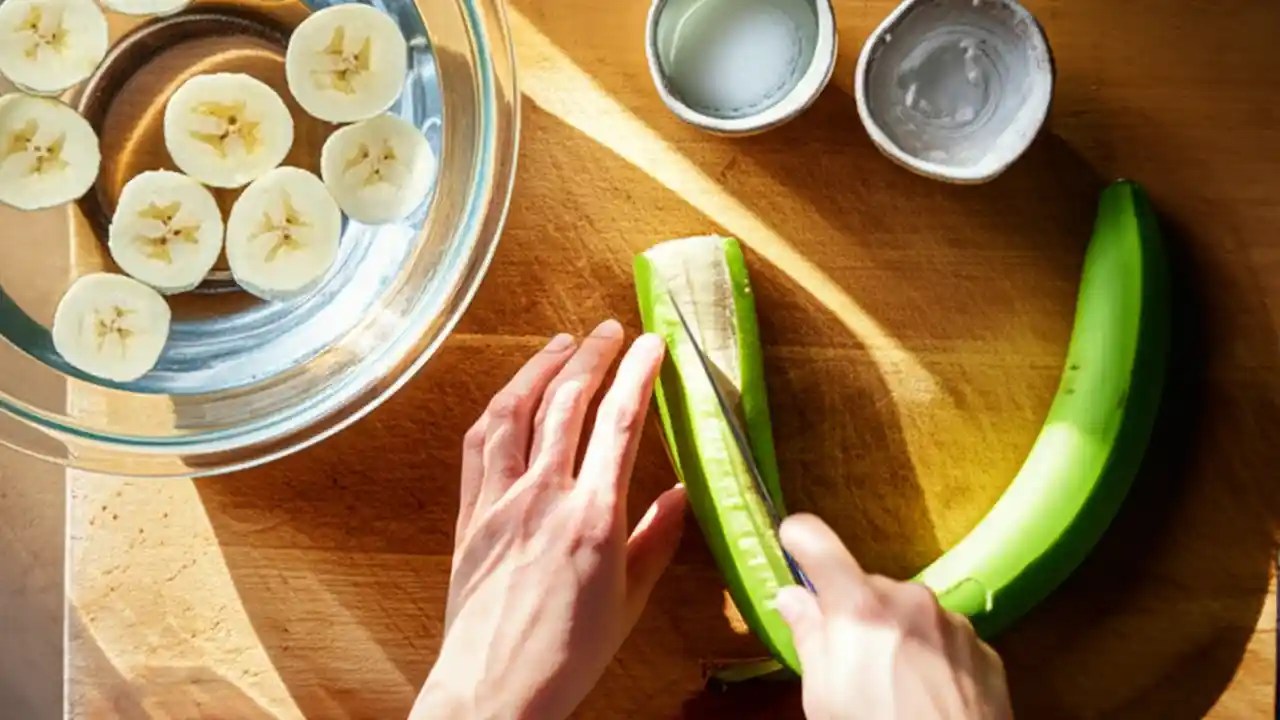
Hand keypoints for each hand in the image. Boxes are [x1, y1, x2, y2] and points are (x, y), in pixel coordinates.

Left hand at [412, 321, 687, 719]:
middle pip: (567, 402)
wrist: (494, 691)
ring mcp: (501, 501)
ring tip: (560, 343)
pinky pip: (479, 444)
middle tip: (609, 330)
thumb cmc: (568, 655)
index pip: (620, 422)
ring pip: (515, 411)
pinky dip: (498, 408)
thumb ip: (657, 538)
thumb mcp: (631, 601)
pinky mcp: (470, 514)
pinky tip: (511, 395)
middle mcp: (545, 497)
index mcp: (594, 518)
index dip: (638, 374)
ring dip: (539, 368)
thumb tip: (678, 493)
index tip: (651, 345)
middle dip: (592, 355)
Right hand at [775, 515, 1011, 719]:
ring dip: (896, 634)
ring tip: (896, 685)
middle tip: (850, 660)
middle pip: (865, 586)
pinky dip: (931, 656)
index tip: (791, 544)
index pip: (817, 541)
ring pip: (908, 612)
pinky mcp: (983, 647)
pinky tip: (929, 695)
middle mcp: (909, 598)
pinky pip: (943, 637)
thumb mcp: (823, 699)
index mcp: (859, 606)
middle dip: (854, 613)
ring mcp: (951, 621)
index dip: (799, 539)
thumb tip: (792, 597)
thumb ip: (809, 638)